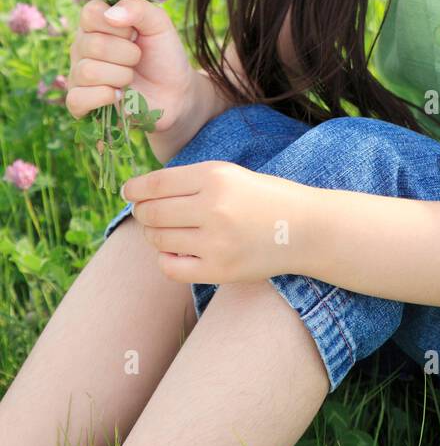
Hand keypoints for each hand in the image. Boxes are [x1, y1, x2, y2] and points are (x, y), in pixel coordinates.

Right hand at [66, 0, 197, 136]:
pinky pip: (77, 99)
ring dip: (121, 76)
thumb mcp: (159, 24)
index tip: (135, 32)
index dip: (119, 25)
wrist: (174, 93)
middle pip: (92, 44)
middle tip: (137, 58)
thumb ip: (138, 8)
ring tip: (130, 77)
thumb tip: (111, 14)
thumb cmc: (163, 55)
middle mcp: (82, 46)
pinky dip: (105, 97)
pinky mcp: (79, 102)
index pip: (90, 13)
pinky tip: (119, 95)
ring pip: (88, 72)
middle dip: (127, 54)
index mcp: (96, 23)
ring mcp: (78, 74)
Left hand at [122, 161, 308, 284]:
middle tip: (147, 213)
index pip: (156, 183)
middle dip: (143, 212)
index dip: (135, 188)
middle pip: (152, 213)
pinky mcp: (219, 270)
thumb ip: (189, 181)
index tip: (128, 191)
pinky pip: (170, 267)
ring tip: (170, 230)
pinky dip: (166, 258)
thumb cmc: (263, 197)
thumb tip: (141, 192)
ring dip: (155, 234)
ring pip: (158, 239)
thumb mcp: (229, 175)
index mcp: (215, 177)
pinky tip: (177, 250)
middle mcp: (213, 208)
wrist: (305, 228)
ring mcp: (215, 242)